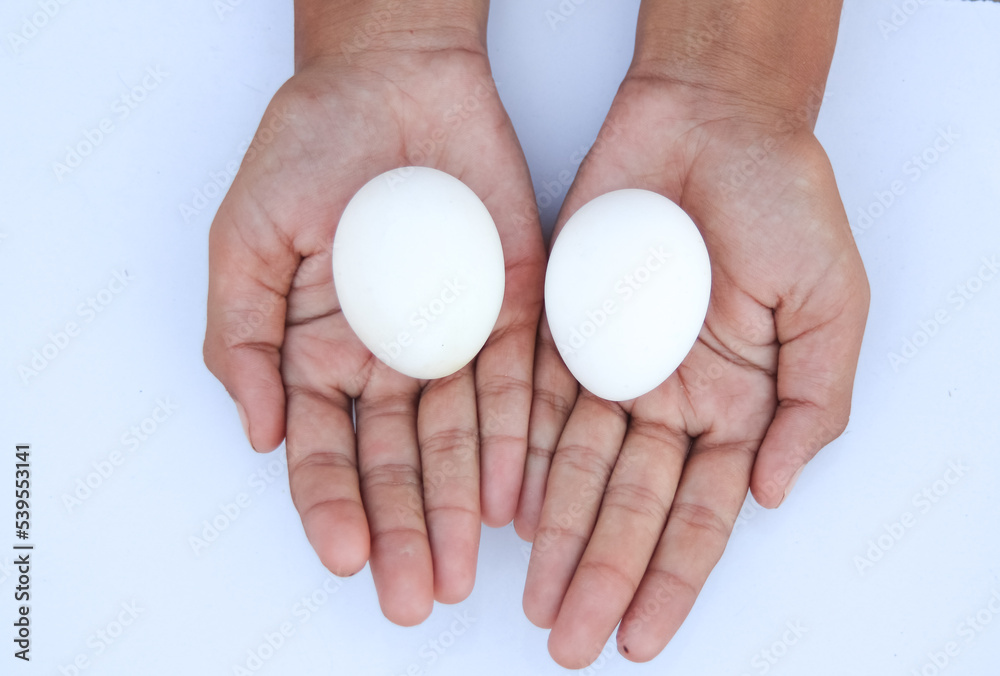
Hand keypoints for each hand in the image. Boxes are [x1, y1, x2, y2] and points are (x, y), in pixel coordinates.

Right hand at [203, 4, 543, 625]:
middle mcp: (390, 363)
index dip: (334, 505)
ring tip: (466, 568)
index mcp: (320, 355)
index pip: (326, 451)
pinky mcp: (512, 313)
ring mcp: (454, 342)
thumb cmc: (310, 148)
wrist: (393, 79)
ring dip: (464, 506)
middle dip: (406, 530)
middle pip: (398, 464)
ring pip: (461, 441)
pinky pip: (519, 387)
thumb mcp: (248, 238)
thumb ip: (244, 338)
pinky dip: (518, 441)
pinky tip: (519, 495)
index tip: (350, 555)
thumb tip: (258, 432)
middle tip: (415, 594)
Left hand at [515, 73, 868, 664]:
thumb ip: (811, 404)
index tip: (641, 638)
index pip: (698, 513)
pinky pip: (537, 402)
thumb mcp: (831, 304)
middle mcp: (668, 397)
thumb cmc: (781, 199)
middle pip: (628, 505)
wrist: (709, 118)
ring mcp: (611, 365)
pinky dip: (523, 457)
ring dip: (559, 536)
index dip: (671, 579)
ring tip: (537, 599)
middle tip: (570, 640)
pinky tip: (510, 511)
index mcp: (736, 404)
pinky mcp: (561, 327)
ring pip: (577, 469)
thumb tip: (772, 494)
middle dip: (602, 575)